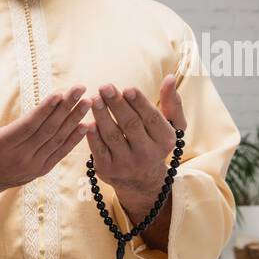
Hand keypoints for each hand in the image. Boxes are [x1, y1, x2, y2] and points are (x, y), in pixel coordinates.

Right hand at [0, 83, 90, 214]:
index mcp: (3, 144)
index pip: (29, 125)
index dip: (45, 109)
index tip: (60, 93)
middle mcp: (20, 157)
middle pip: (48, 130)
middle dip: (66, 108)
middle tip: (80, 89)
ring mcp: (33, 165)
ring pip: (57, 140)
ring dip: (74, 120)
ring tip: (87, 103)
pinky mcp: (41, 170)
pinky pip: (60, 153)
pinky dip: (74, 140)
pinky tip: (85, 125)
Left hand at [84, 77, 187, 200]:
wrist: (141, 180)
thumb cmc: (155, 143)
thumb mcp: (171, 126)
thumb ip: (171, 102)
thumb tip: (170, 77)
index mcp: (165, 141)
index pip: (152, 119)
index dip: (139, 103)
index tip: (127, 88)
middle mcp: (147, 154)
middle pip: (130, 125)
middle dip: (116, 104)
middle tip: (104, 87)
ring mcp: (126, 163)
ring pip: (112, 135)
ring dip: (102, 115)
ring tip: (94, 98)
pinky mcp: (107, 169)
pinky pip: (98, 150)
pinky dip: (92, 135)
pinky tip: (87, 121)